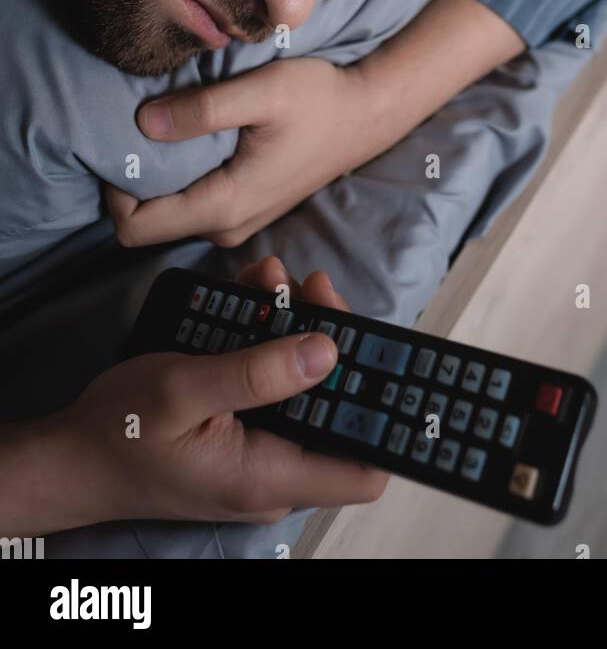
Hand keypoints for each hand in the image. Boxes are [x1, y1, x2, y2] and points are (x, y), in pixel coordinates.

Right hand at [40, 258, 387, 529]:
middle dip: (332, 339)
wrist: (70, 456)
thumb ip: (256, 373)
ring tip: (272, 280)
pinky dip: (269, 340)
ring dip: (296, 329)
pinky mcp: (245, 431)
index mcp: (270, 474)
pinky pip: (275, 385)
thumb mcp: (183, 391)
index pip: (367, 466)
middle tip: (309, 285)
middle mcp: (276, 470)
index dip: (389, 415)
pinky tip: (252, 300)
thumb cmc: (117, 433)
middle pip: (342, 409)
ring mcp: (261, 451)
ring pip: (307, 388)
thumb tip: (329, 352)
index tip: (380, 349)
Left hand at [107, 0, 523, 249]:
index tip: (121, 144)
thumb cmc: (319, 99)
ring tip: (167, 128)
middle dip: (132, 183)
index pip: (136, 226)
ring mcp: (240, 221)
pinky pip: (195, 205)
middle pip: (150, 224)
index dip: (114, 190)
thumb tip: (144, 123)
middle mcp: (229, 225)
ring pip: (172, 215)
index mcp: (226, 203)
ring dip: (158, 179)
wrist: (367, 113)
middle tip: (139, 129)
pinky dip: (182, 177)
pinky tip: (193, 138)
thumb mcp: (262, 91)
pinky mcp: (248, 208)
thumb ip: (204, 109)